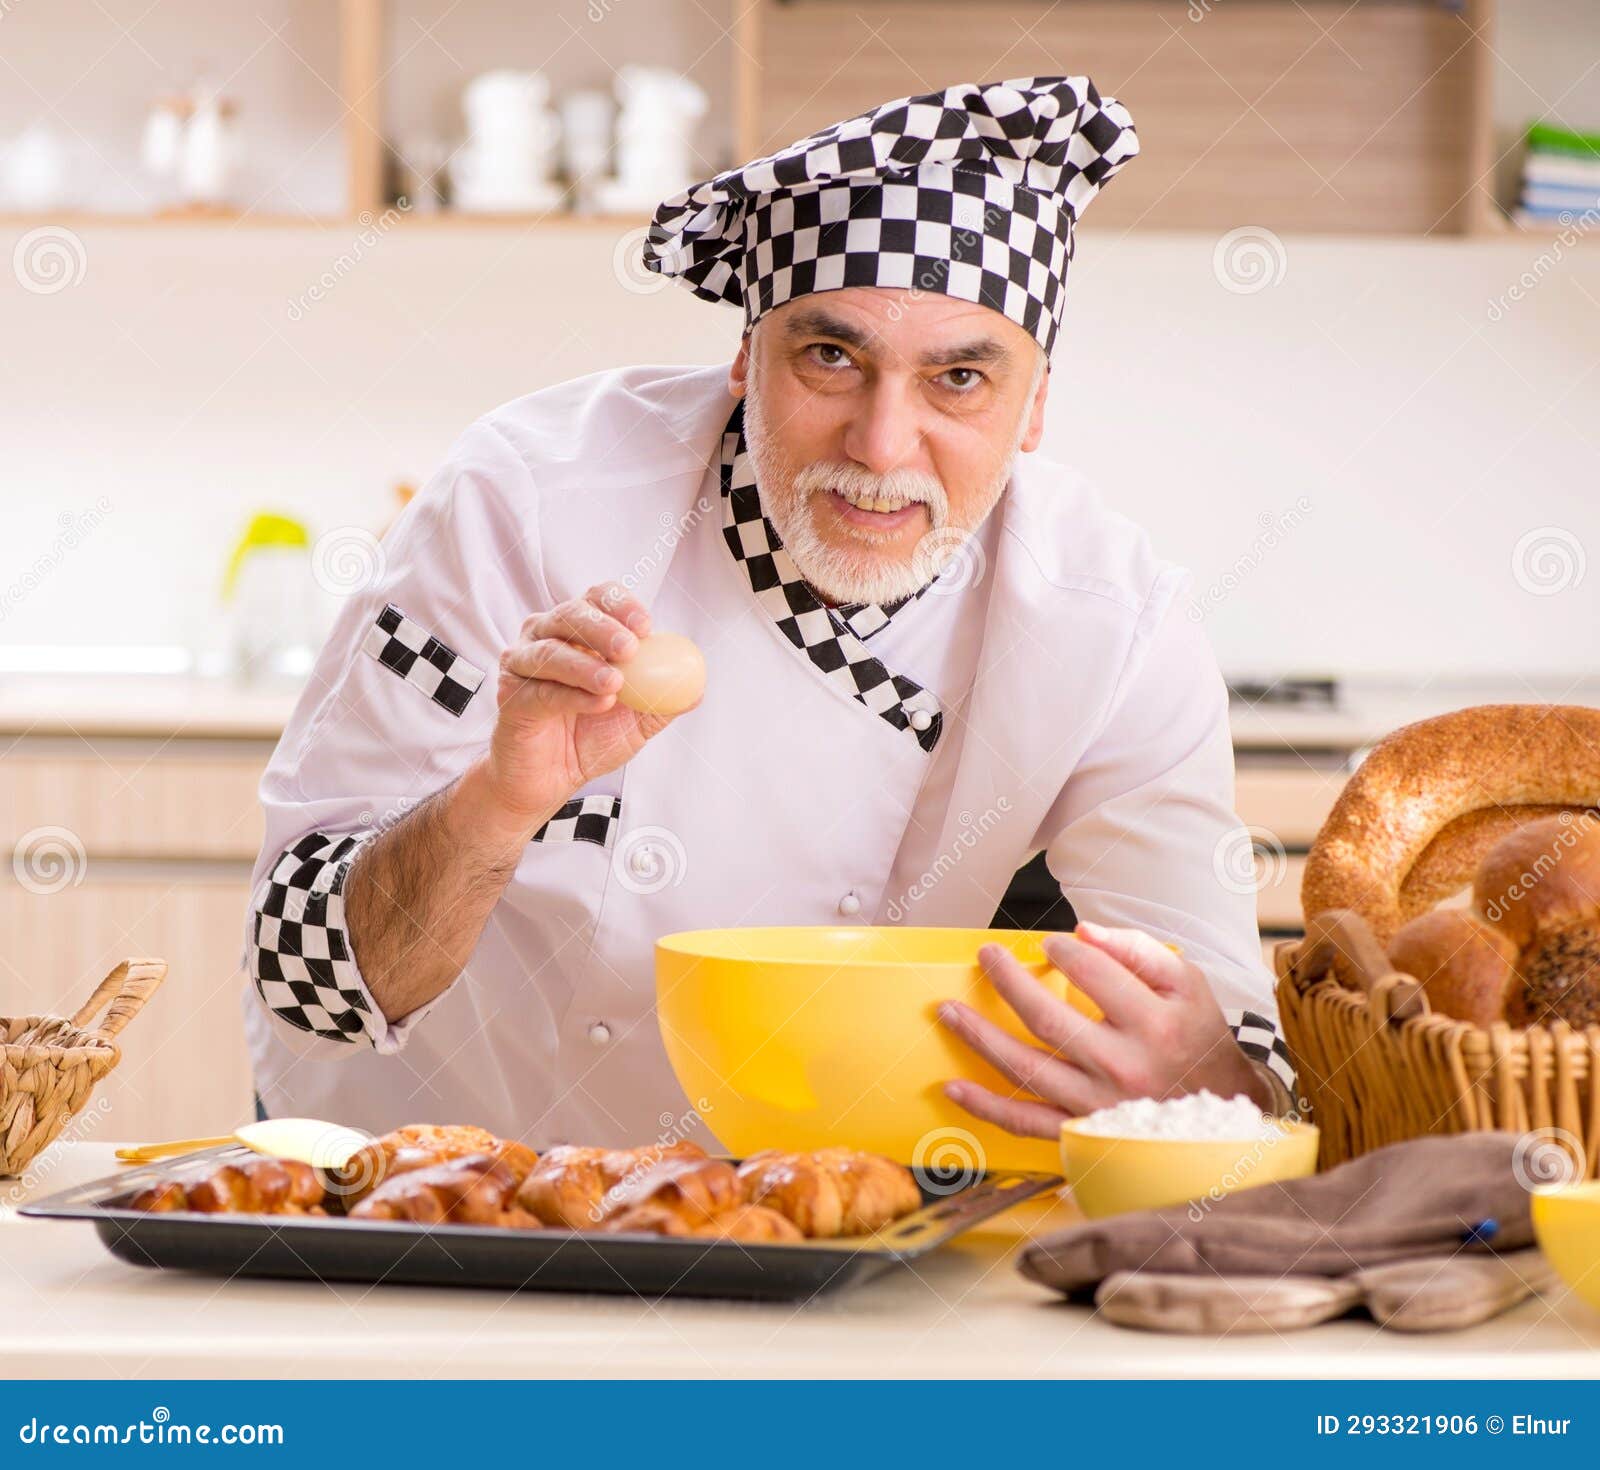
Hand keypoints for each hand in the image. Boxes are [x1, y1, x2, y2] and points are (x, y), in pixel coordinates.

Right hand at [483, 581, 699, 825]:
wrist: (549, 779)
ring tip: (614, 684)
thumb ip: (662, 700)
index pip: (597, 599)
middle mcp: (545, 637)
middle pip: (570, 614)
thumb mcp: (636, 720)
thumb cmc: (587, 738)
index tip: (646, 627)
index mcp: (577, 630)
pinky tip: (598, 704)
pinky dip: (572, 696)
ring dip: (586, 666)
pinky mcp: (511, 696)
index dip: (620, 606)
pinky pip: (541, 689)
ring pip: (551, 651)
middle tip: (629, 649)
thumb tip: (697, 688)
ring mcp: (523, 664)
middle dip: (602, 629)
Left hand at [937, 921, 1272, 1137]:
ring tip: (948, 1011)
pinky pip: (1026, 1123)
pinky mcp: (1083, 1133)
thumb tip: (1084, 931)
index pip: (1094, 975)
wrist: (1220, 1110)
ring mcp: (1099, 1105)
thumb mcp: (1187, 984)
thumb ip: (1138, 950)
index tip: (1048, 943)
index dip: (1063, 950)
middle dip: (1007, 982)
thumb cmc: (1195, 1038)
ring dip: (979, 1037)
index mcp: (1155, 1023)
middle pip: (1048, 1020)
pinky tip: (954, 1086)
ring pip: (1026, 1069)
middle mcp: (1125, 1067)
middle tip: (986, 957)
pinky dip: (985, 1107)